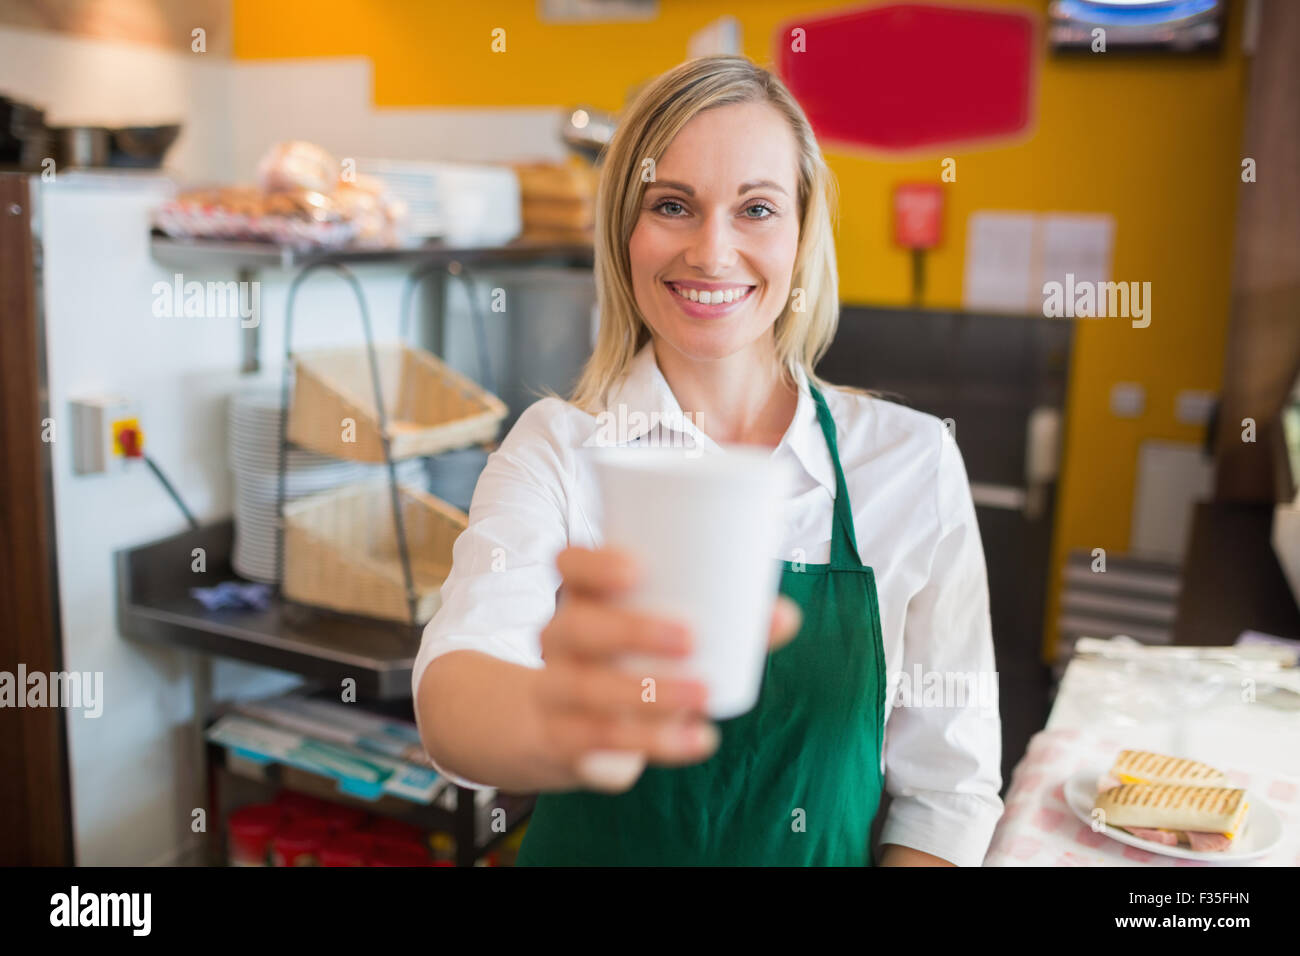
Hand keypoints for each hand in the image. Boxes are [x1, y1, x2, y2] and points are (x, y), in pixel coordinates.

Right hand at [530, 545, 801, 791]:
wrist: (556, 727)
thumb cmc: (625, 661)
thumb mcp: (660, 635)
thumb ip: (724, 623)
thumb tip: (785, 616)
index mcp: (582, 598)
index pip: (569, 564)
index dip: (594, 564)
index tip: (636, 569)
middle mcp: (559, 640)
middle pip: (576, 627)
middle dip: (632, 631)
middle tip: (690, 639)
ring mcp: (554, 691)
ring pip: (587, 689)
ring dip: (649, 692)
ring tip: (705, 695)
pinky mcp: (563, 740)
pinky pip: (599, 743)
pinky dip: (654, 743)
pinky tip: (697, 739)